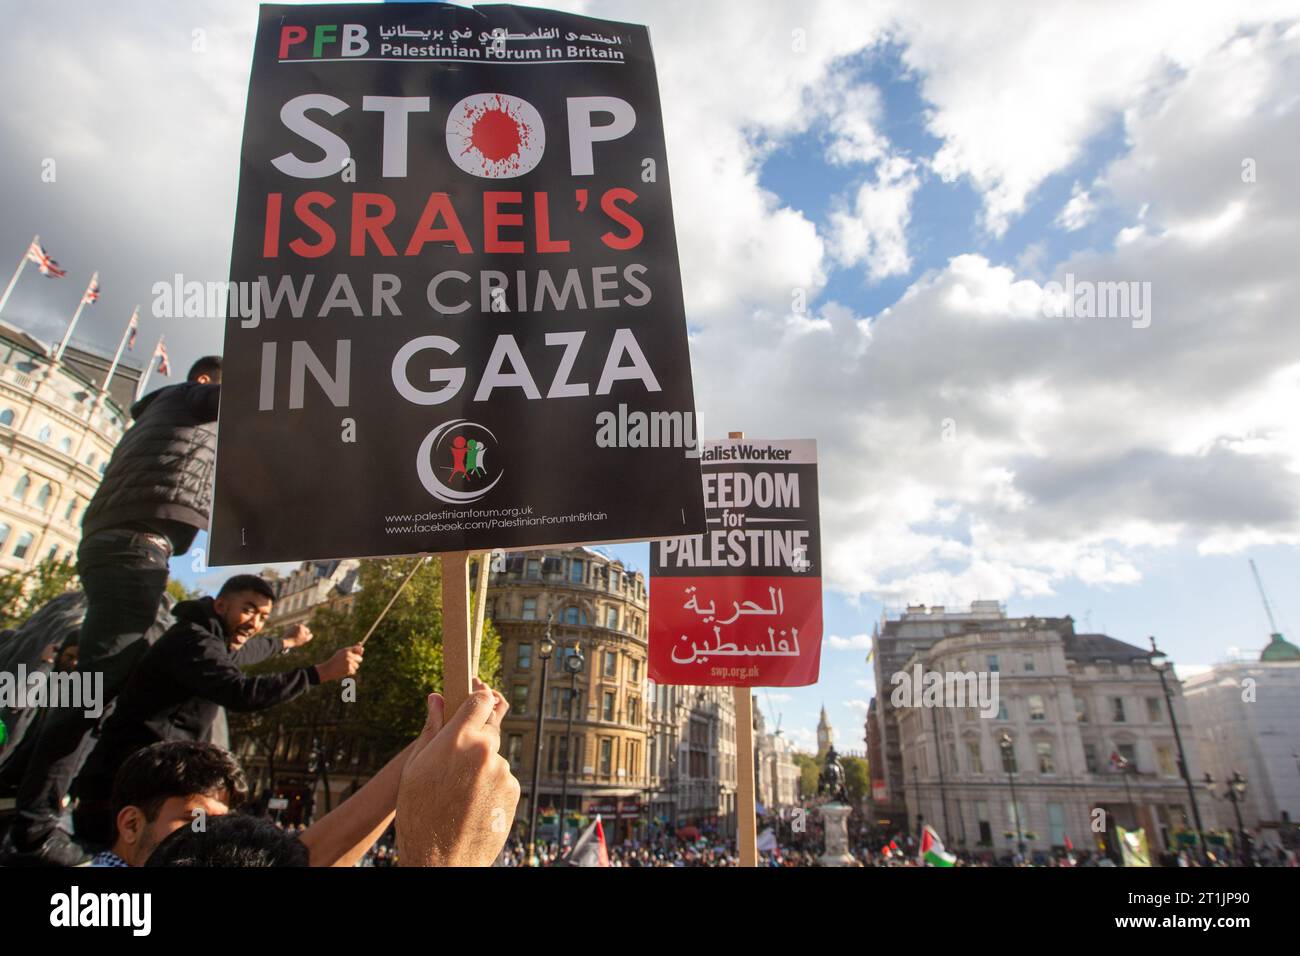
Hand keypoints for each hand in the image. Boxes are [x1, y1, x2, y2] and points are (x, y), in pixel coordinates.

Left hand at [282, 624, 313, 649]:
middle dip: (301, 635)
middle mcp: (296, 625)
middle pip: (302, 631)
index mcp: (301, 626)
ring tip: (295, 639)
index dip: (306, 636)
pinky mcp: (288, 629)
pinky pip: (293, 632)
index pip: (307, 631)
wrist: (286, 642)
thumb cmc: (296, 640)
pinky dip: (293, 635)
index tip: (301, 639)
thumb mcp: (305, 639)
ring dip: (298, 635)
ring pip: (297, 632)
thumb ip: (309, 636)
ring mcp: (292, 627)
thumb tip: (310, 634)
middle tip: (298, 640)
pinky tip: (292, 638)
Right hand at [316, 644, 363, 681]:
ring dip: (353, 667)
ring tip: (345, 667)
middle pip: (360, 659)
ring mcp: (349, 662)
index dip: (360, 651)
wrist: (328, 669)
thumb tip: (362, 647)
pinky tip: (344, 670)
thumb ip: (351, 650)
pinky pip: (354, 671)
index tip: (360, 653)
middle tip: (350, 662)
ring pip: (357, 666)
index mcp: (346, 650)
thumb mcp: (342, 653)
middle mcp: (348, 655)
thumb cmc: (335, 660)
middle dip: (357, 661)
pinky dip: (350, 672)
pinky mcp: (348, 669)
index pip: (358, 649)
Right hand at [396, 677, 518, 866]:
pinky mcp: (514, 791)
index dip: (479, 696)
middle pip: (490, 726)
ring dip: (481, 765)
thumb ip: (431, 728)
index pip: (481, 699)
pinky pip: (502, 778)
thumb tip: (436, 698)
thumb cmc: (420, 813)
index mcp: (458, 738)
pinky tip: (471, 803)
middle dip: (476, 734)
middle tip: (458, 754)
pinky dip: (490, 785)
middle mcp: (485, 750)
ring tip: (458, 791)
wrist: (440, 860)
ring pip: (494, 756)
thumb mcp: (415, 767)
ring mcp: (503, 771)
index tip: (474, 695)